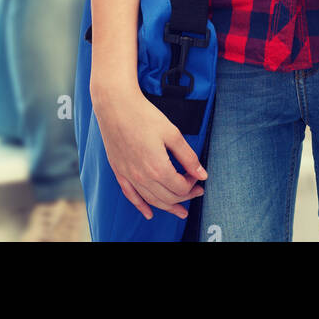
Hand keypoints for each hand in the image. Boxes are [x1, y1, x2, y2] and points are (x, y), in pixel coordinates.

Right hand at [92, 80, 205, 222]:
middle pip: (168, 197)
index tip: (196, 175)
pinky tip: (149, 213)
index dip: (192, 184)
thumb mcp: (172, 133)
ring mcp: (129, 176)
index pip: (180, 188)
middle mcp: (142, 177)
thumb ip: (188, 157)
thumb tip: (202, 174)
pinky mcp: (119, 171)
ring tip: (180, 211)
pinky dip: (141, 206)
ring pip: (152, 200)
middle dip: (185, 197)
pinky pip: (131, 196)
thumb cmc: (144, 116)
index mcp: (158, 168)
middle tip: (196, 191)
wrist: (116, 106)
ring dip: (168, 206)